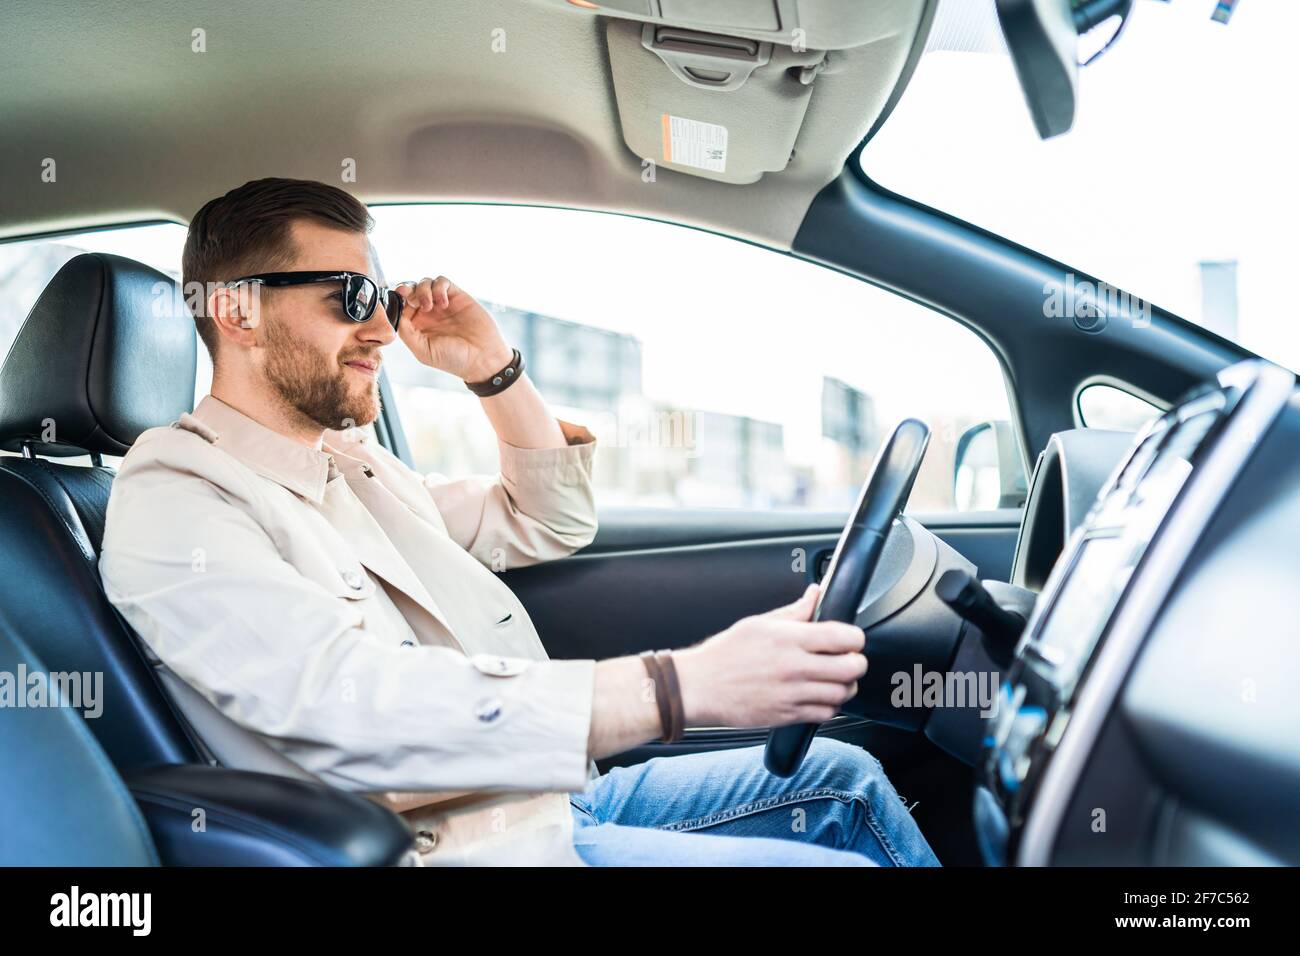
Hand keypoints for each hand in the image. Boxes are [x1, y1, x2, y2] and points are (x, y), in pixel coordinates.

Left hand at [394, 275, 513, 381]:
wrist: (483, 358)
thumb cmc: (454, 360)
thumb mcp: (423, 351)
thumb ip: (407, 332)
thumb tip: (397, 313)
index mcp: (417, 326)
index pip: (401, 305)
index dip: (398, 301)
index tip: (401, 303)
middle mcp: (428, 313)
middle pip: (410, 290)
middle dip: (408, 290)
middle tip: (413, 300)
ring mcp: (442, 304)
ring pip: (425, 283)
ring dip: (423, 289)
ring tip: (430, 305)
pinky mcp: (457, 297)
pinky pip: (442, 282)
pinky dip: (439, 287)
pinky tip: (444, 303)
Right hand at [672, 584, 866, 728]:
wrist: (699, 687)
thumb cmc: (725, 654)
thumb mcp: (759, 623)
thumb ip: (795, 611)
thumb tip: (816, 594)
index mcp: (789, 638)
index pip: (845, 637)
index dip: (854, 638)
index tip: (849, 639)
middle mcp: (794, 666)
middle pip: (853, 667)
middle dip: (856, 662)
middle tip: (847, 660)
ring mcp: (793, 694)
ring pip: (843, 693)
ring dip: (845, 686)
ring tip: (835, 679)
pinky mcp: (788, 715)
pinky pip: (826, 714)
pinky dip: (830, 706)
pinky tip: (820, 696)